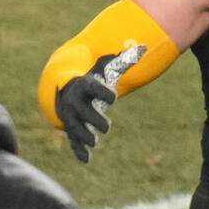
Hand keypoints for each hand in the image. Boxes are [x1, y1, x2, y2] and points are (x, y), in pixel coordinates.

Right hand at [55, 45, 145, 162]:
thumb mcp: (105, 68)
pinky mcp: (72, 128)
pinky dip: (78, 150)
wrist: (66, 87)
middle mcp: (73, 100)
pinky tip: (86, 160)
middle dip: (92, 118)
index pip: (91, 87)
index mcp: (83, 84)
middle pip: (81, 110)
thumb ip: (123, 61)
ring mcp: (71, 115)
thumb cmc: (92, 78)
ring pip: (75, 126)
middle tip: (107, 127)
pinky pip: (73, 140)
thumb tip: (142, 48)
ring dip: (83, 135)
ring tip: (94, 141)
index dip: (101, 92)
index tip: (114, 97)